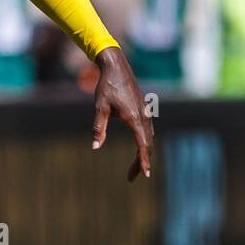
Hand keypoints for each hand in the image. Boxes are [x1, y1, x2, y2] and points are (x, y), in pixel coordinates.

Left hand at [92, 46, 153, 181]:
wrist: (116, 67)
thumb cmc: (106, 86)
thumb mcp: (100, 108)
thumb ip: (99, 128)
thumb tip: (95, 147)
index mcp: (135, 118)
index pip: (143, 145)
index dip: (144, 161)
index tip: (145, 175)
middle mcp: (144, 116)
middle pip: (148, 145)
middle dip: (141, 162)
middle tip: (132, 177)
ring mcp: (146, 112)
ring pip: (149, 138)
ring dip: (144, 153)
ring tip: (135, 167)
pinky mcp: (144, 109)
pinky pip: (148, 130)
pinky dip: (145, 142)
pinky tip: (140, 149)